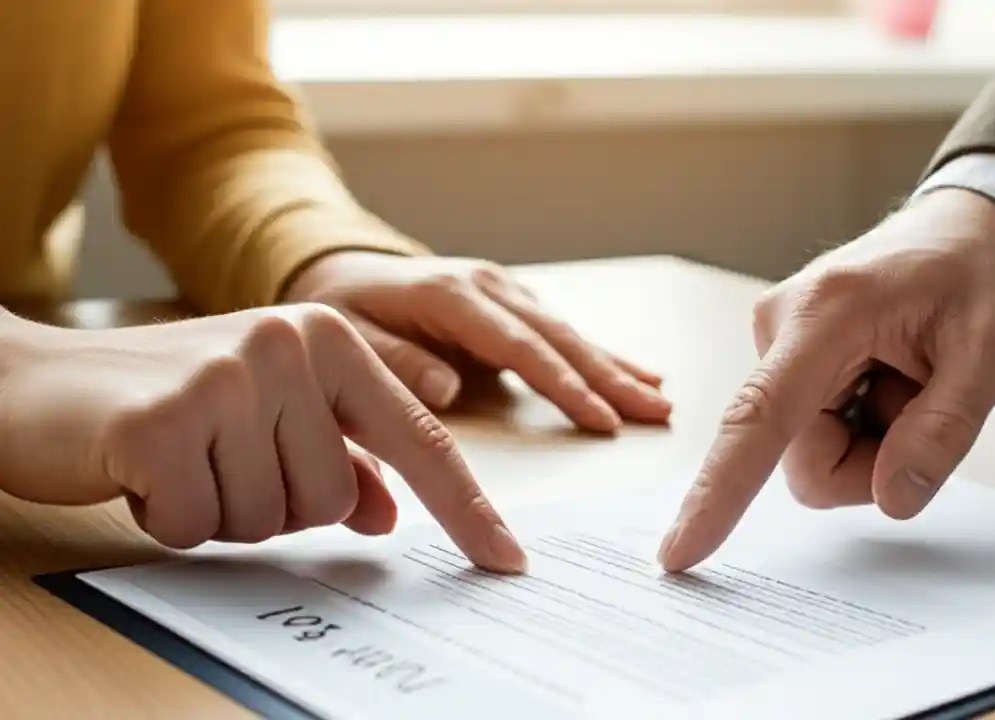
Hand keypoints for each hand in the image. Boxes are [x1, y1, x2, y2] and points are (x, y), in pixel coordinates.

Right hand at [0, 305, 524, 571]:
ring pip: (270, 520)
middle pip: (332, 500)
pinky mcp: (164, 419)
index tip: (506, 559)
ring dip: (218, 511)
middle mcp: (290, 344)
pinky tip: (138, 468)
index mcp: (329, 338)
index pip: (419, 440)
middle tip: (214, 460)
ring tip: (178, 458)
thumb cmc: (164, 399)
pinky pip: (197, 525)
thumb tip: (387, 513)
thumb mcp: (266, 416)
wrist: (34, 381)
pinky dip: (165, 517)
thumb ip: (337, 456)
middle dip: (271, 504)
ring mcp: (229, 376)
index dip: (466, 508)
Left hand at [284, 253, 670, 432]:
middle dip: (611, 379)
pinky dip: (601, 355)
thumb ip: (395, 360)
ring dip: (615, 368)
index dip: (564, 386)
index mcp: (452, 297)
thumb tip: (447, 390)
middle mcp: (488, 287)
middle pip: (559, 338)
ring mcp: (504, 290)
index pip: (520, 347)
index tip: (601, 419)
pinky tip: (636, 374)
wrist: (338, 268)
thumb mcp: (347, 335)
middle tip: (654, 414)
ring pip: (569, 333)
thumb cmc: (342, 310)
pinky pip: (561, 332)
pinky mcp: (512, 302)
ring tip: (658, 401)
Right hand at [658, 189, 994, 570]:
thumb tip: (891, 498)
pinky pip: (815, 431)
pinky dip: (865, 426)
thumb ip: (941, 431)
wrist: (978, 227)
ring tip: (914, 381)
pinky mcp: (787, 358)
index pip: (759, 416)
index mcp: (827, 313)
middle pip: (802, 456)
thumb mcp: (993, 352)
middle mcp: (781, 326)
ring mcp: (779, 342)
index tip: (678, 552)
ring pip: (810, 451)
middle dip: (871, 459)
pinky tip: (894, 378)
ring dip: (874, 441)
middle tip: (928, 402)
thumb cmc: (986, 272)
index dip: (718, 492)